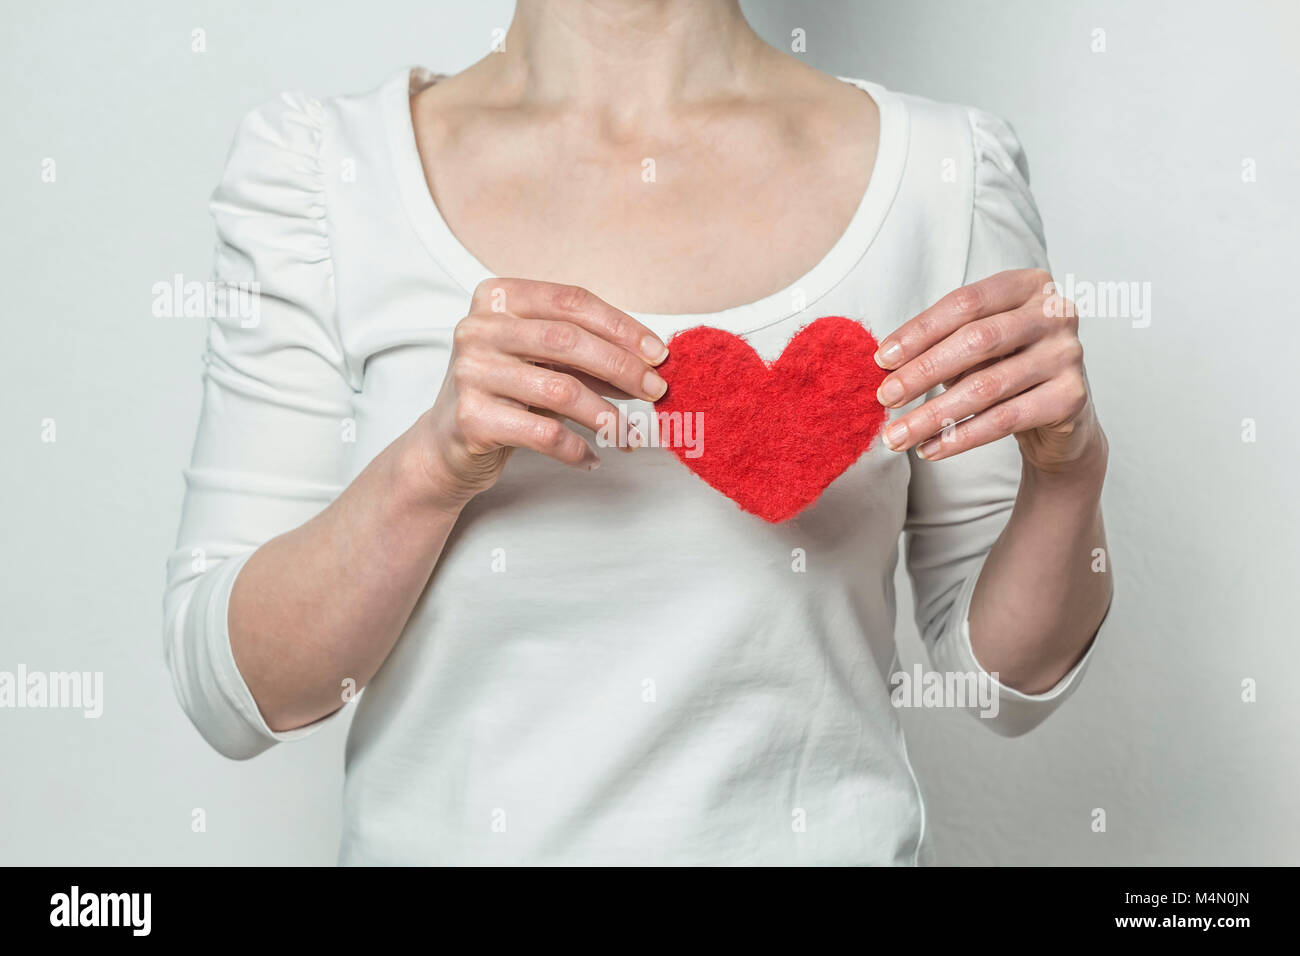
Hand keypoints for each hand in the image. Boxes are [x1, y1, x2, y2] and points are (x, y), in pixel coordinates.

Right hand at [413, 279, 669, 510]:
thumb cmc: (505, 394)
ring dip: (606, 416)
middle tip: (655, 391)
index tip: (657, 354)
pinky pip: (543, 433)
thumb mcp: (541, 360)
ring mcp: (471, 373)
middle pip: (567, 340)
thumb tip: (649, 363)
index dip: (622, 327)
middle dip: (622, 367)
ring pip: (559, 389)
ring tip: (629, 435)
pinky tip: (591, 458)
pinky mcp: (471, 419)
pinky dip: (577, 449)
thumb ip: (585, 353)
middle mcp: (478, 329)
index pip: (571, 302)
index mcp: (497, 298)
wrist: (447, 444)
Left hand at [873, 268, 1104, 473]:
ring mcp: (1068, 354)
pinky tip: (930, 449)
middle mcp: (1056, 313)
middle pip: (976, 340)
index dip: (920, 330)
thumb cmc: (1008, 367)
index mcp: (1029, 285)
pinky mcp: (1071, 398)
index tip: (882, 359)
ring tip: (897, 435)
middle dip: (922, 372)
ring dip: (933, 414)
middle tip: (885, 397)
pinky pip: (1004, 420)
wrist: (1063, 414)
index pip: (966, 302)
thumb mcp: (976, 346)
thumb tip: (886, 365)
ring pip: (986, 386)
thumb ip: (942, 344)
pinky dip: (960, 437)